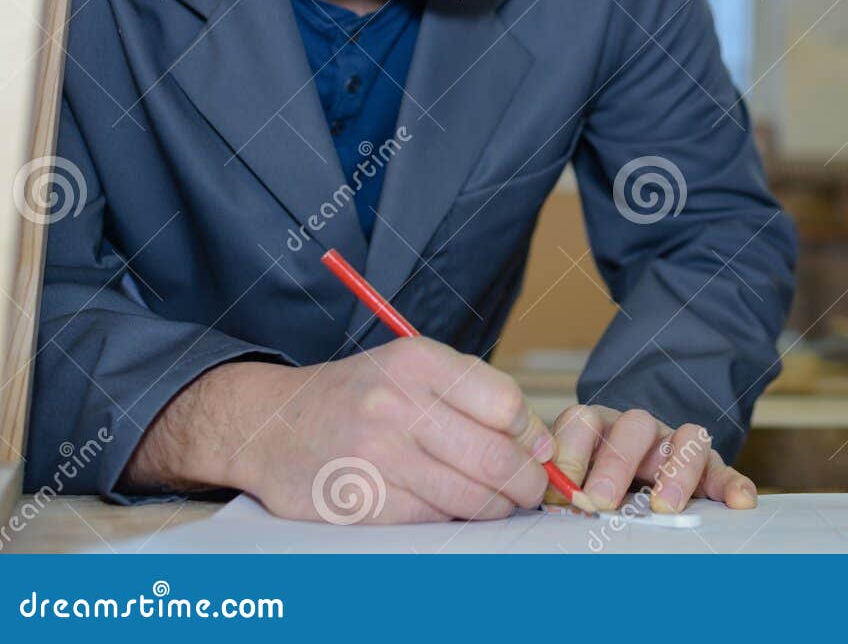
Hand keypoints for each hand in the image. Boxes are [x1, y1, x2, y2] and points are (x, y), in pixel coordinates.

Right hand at [128, 337, 552, 522]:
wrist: (270, 425)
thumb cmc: (358, 396)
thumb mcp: (412, 368)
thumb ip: (476, 394)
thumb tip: (541, 443)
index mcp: (417, 363)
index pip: (507, 405)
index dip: (532, 435)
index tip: (537, 449)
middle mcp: (395, 406)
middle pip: (496, 458)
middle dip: (527, 482)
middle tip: (530, 489)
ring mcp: (375, 457)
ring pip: (470, 498)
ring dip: (496, 507)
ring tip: (496, 501)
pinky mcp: (360, 503)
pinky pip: (432, 521)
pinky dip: (452, 520)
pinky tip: (449, 507)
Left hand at [547, 404, 757, 512]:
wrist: (637, 471)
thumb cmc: (595, 484)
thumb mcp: (573, 481)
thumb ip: (561, 488)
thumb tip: (546, 500)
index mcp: (599, 428)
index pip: (582, 422)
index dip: (569, 452)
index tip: (559, 489)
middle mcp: (639, 431)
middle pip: (635, 426)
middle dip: (616, 463)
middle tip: (601, 499)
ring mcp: (676, 446)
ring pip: (687, 438)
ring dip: (676, 471)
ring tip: (664, 507)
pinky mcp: (709, 467)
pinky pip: (724, 469)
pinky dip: (733, 485)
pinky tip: (739, 503)